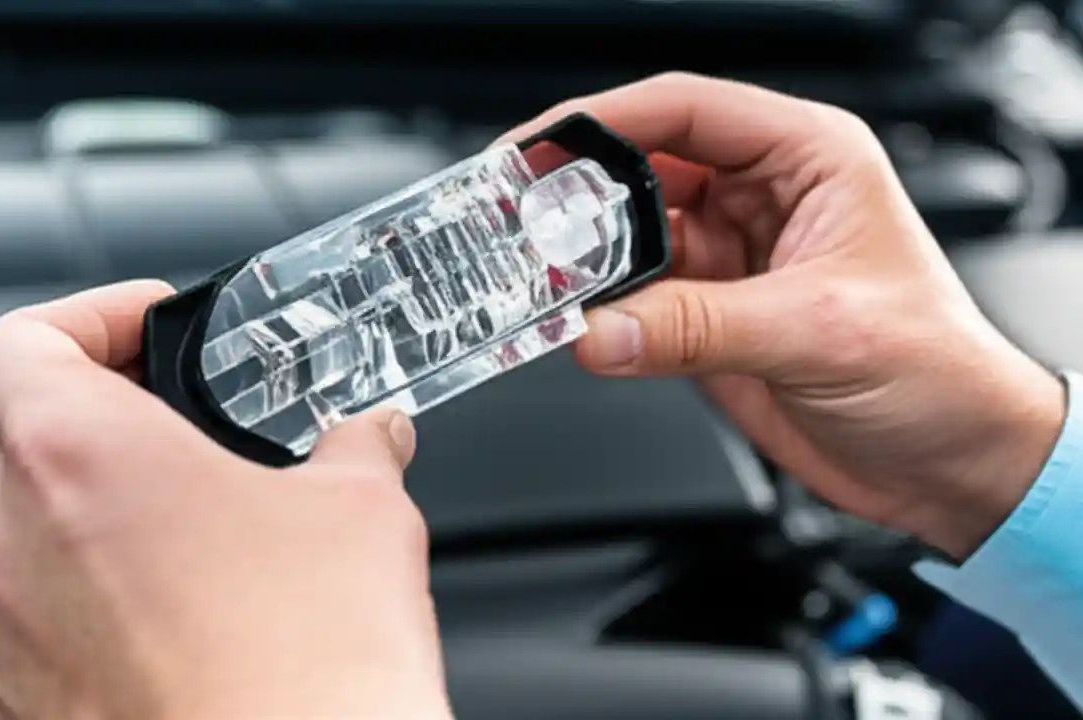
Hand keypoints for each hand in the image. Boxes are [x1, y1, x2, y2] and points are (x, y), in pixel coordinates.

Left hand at [0, 281, 449, 718]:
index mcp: (78, 457)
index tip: (145, 327)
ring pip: (10, 524)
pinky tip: (173, 604)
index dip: (81, 316)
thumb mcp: (362, 513)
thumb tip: (370, 435)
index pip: (13, 340)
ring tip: (182, 515)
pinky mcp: (22, 700)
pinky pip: (27, 613)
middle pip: (3, 425)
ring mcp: (5, 629)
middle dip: (83, 403)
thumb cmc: (306, 668)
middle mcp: (13, 540)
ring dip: (81, 500)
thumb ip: (356, 448)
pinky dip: (81, 587)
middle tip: (167, 411)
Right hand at [502, 73, 1065, 559]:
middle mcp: (763, 200)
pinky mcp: (708, 317)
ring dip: (581, 256)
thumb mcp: (819, 331)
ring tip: (533, 274)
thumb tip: (601, 329)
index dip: (602, 120)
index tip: (538, 146)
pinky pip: (634, 299)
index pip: (687, 111)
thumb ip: (698, 328)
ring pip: (630, 235)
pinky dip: (597, 311)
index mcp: (809, 160)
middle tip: (516, 217)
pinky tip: (570, 320)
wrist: (951, 466)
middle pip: (643, 167)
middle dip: (576, 189)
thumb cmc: (940, 373)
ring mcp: (731, 260)